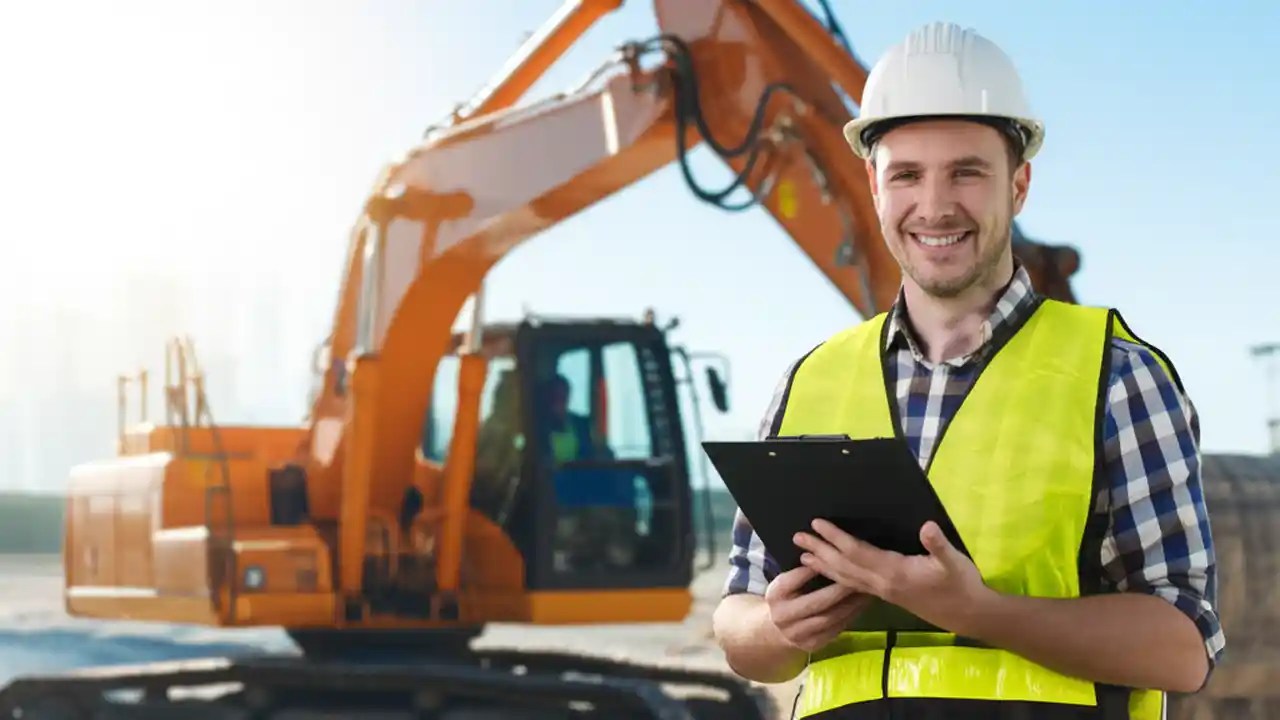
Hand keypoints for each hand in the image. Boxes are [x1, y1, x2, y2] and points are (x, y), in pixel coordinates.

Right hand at [764, 564, 870, 651]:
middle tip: (859, 577)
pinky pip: (835, 629)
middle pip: (816, 602)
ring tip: (865, 591)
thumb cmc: (786, 598)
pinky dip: (850, 616)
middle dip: (840, 589)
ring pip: (830, 618)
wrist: (776, 630)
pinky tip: (861, 606)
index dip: (815, 570)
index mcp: (775, 595)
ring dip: (851, 604)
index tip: (836, 559)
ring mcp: (797, 633)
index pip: (796, 579)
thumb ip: (800, 573)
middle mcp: (783, 616)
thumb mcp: (786, 583)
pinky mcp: (812, 644)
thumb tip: (824, 555)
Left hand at [794, 519, 993, 635]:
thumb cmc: (961, 584)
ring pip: (845, 578)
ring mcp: (883, 591)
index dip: (836, 538)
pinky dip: (837, 577)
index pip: (857, 553)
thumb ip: (938, 545)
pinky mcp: (887, 595)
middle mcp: (882, 583)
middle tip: (797, 537)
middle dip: (820, 550)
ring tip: (803, 555)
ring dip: (823, 565)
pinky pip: (854, 586)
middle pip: (843, 566)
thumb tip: (927, 528)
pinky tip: (830, 573)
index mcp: (894, 572)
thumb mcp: (954, 562)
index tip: (817, 524)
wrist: (968, 614)